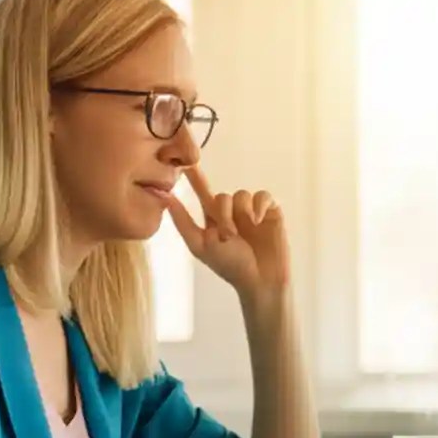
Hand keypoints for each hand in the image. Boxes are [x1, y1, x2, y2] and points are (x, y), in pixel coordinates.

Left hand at [164, 165, 289, 298]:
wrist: (259, 280)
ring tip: (243, 233)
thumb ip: (182, 221)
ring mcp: (253, 211)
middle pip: (223, 195)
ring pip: (242, 195)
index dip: (195, 174)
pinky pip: (263, 196)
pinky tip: (258, 221)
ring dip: (240, 214)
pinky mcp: (271, 212)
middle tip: (228, 235)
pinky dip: (259, 206)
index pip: (203, 190)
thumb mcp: (200, 245)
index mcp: (215, 217)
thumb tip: (166, 197)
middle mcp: (234, 211)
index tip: (185, 157)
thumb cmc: (230, 266)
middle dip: (223, 214)